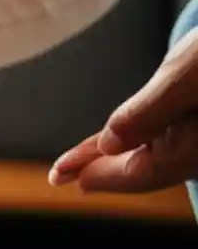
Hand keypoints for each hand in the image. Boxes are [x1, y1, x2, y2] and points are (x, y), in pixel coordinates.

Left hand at [51, 30, 197, 191]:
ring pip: (161, 154)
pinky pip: (172, 136)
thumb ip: (152, 109)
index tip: (66, 177)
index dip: (104, 175)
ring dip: (120, 159)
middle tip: (63, 176)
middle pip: (151, 168)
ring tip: (81, 163)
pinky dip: (142, 140)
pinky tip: (121, 143)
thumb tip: (111, 142)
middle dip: (106, 172)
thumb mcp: (190, 71)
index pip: (146, 170)